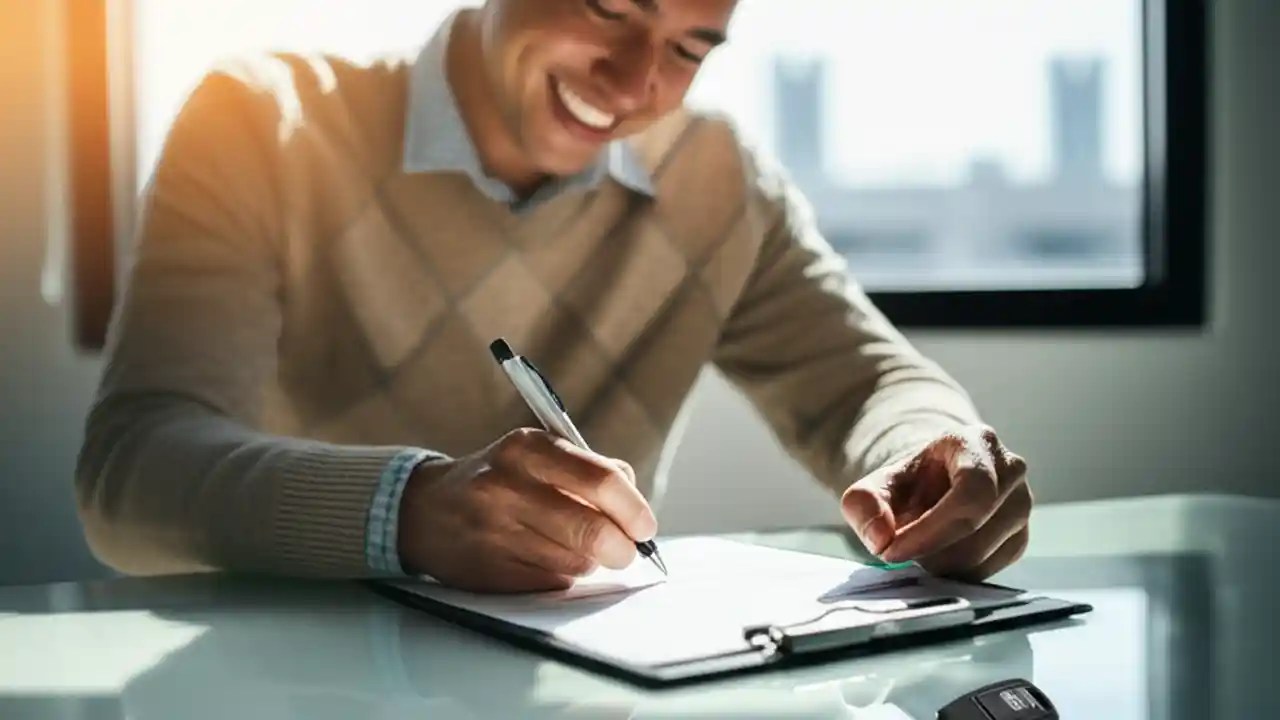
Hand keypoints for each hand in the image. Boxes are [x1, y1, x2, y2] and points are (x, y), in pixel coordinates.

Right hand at [397, 428, 656, 592]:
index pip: (601, 480)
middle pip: (591, 529)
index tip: (645, 526)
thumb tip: (636, 507)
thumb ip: (590, 471)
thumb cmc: (500, 479)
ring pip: (575, 562)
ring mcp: (494, 531)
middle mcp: (507, 486)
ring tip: (570, 546)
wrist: (424, 510)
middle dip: (622, 548)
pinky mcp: (488, 571)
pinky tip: (542, 559)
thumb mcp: (537, 454)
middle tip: (626, 551)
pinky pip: (550, 584)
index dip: (634, 509)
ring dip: (588, 562)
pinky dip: (560, 577)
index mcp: (527, 448)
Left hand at [841, 425, 1031, 580]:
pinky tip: (938, 557)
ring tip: (917, 548)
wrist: (933, 485)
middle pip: (977, 527)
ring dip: (940, 564)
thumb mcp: (875, 485)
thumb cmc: (908, 484)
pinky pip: (989, 570)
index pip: (970, 492)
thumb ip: (865, 504)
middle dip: (929, 549)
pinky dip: (956, 574)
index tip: (892, 550)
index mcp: (976, 442)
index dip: (931, 530)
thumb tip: (880, 538)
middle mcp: (1010, 469)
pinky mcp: (1021, 537)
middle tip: (898, 551)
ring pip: (983, 554)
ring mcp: (1022, 504)